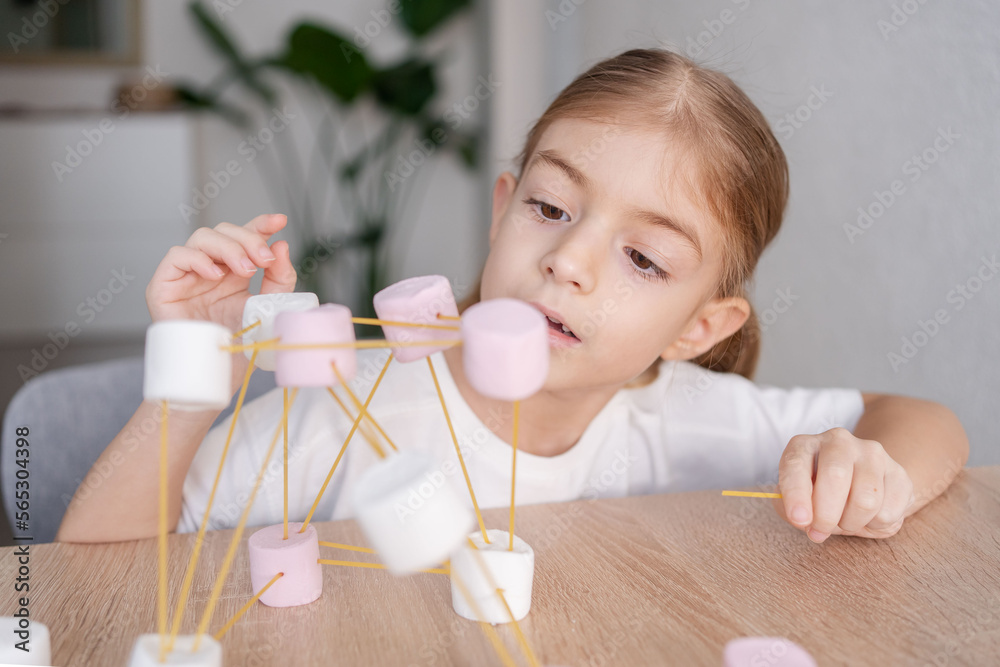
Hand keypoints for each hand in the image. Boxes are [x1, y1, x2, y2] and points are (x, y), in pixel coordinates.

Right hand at [145, 214, 296, 395]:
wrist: (214, 378)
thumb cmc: (237, 348)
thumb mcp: (268, 309)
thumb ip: (279, 280)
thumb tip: (282, 246)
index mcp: (234, 273)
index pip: (245, 238)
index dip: (260, 224)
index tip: (279, 221)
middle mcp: (211, 270)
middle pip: (225, 232)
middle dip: (249, 239)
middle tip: (265, 260)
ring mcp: (187, 277)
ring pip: (202, 237)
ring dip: (228, 248)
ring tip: (246, 271)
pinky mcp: (164, 287)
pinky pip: (175, 256)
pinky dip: (197, 259)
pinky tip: (216, 276)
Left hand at [776, 427, 914, 541]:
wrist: (862, 487)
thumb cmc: (821, 495)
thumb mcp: (798, 501)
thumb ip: (794, 510)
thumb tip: (804, 520)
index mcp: (805, 445)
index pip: (796, 464)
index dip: (796, 494)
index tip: (800, 520)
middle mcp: (838, 441)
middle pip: (835, 477)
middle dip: (826, 515)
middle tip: (821, 531)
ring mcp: (871, 453)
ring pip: (866, 499)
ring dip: (852, 522)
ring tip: (846, 520)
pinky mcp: (899, 473)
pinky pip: (889, 511)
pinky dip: (876, 525)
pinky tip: (870, 515)